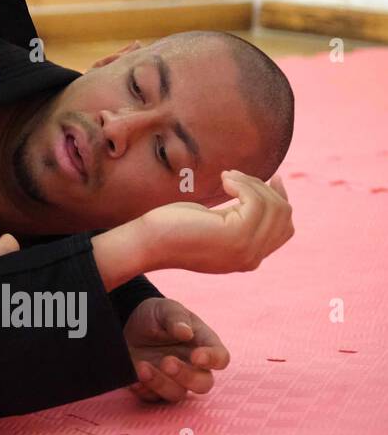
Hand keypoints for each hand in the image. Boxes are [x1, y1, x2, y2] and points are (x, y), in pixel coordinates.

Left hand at [123, 298, 229, 402]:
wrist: (128, 323)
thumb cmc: (155, 315)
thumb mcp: (165, 309)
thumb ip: (176, 318)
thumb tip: (186, 332)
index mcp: (203, 345)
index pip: (220, 358)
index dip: (212, 360)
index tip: (197, 356)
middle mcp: (192, 367)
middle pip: (203, 384)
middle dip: (187, 376)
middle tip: (167, 362)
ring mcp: (173, 380)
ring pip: (177, 394)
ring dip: (161, 384)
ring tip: (143, 367)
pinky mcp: (153, 388)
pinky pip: (152, 398)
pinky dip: (144, 390)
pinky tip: (134, 378)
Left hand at [135, 171, 292, 274]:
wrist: (149, 241)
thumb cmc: (175, 227)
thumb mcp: (217, 223)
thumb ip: (243, 218)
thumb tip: (270, 191)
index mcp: (250, 256)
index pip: (285, 229)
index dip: (282, 200)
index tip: (273, 178)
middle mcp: (253, 259)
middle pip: (284, 216)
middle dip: (265, 189)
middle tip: (236, 176)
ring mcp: (246, 250)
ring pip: (273, 207)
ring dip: (252, 183)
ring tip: (227, 177)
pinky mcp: (236, 236)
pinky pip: (256, 202)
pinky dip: (244, 184)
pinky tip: (224, 180)